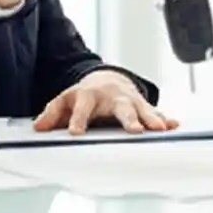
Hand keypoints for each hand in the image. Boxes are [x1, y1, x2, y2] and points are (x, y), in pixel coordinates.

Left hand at [33, 70, 179, 135]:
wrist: (106, 80)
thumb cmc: (84, 96)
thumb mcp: (65, 101)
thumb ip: (52, 114)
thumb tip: (38, 128)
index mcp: (89, 96)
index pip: (83, 108)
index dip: (78, 120)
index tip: (76, 133)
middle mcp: (113, 97)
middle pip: (122, 108)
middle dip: (129, 119)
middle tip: (135, 131)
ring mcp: (130, 101)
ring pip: (143, 110)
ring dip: (152, 119)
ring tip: (160, 129)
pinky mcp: (142, 106)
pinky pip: (155, 112)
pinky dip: (165, 119)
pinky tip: (174, 126)